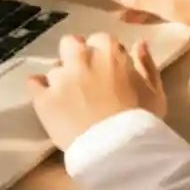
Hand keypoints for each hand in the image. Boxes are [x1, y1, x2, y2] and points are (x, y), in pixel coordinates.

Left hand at [27, 33, 164, 150]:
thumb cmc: (142, 121)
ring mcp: (60, 78)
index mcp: (109, 53)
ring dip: (61, 79)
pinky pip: (34, 84)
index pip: (100, 39)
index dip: (102, 54)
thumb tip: (138, 43)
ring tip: (70, 99)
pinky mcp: (44, 99)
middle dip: (75, 56)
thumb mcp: (154, 92)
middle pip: (71, 45)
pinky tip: (48, 98)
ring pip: (55, 69)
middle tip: (83, 76)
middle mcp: (81, 59)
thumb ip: (146, 64)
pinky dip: (39, 89)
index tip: (106, 68)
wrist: (117, 149)